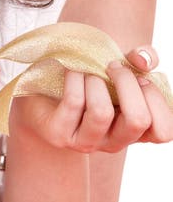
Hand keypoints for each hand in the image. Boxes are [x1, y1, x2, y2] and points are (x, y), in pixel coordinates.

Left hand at [11, 45, 172, 153]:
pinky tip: (73, 70)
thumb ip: (140, 59)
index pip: (164, 131)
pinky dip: (75, 78)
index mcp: (135, 131)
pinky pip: (74, 102)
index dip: (156, 99)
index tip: (140, 77)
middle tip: (113, 67)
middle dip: (128, 83)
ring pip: (102, 113)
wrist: (41, 96)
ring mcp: (86, 142)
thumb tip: (143, 59)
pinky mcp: (59, 134)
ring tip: (89, 72)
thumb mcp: (119, 69)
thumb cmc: (87, 82)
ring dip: (97, 81)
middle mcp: (114, 142)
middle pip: (137, 121)